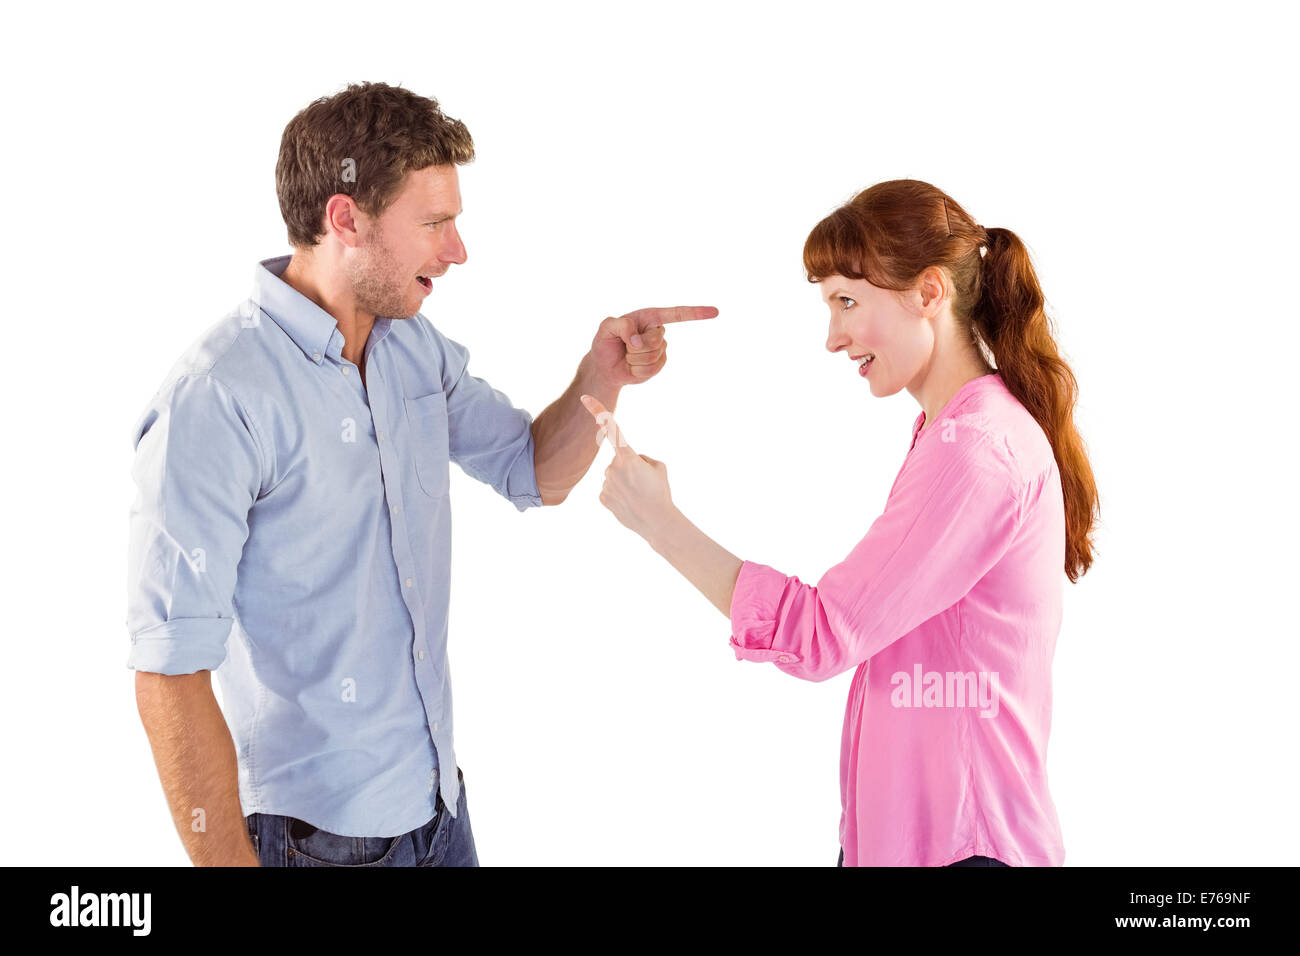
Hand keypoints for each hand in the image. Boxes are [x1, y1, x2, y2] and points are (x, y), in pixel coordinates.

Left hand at [579, 394, 674, 539]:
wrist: (657, 522)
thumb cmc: (660, 492)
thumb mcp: (658, 466)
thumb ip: (639, 458)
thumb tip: (627, 461)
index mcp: (628, 456)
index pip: (612, 429)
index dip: (598, 412)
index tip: (585, 398)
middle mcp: (613, 468)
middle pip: (619, 460)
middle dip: (630, 468)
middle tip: (643, 484)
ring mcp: (606, 483)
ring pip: (614, 476)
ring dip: (625, 483)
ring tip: (638, 495)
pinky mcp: (602, 498)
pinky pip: (610, 490)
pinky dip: (619, 495)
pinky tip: (629, 503)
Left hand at [587, 306, 717, 389]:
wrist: (605, 367)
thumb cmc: (605, 343)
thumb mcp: (605, 328)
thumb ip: (620, 325)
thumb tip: (637, 338)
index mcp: (649, 317)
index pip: (676, 314)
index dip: (696, 313)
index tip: (715, 312)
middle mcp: (657, 331)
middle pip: (655, 340)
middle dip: (636, 347)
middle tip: (625, 347)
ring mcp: (660, 349)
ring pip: (653, 356)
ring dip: (634, 359)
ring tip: (627, 357)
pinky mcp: (659, 364)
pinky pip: (652, 369)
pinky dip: (637, 370)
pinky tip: (632, 368)